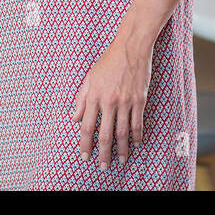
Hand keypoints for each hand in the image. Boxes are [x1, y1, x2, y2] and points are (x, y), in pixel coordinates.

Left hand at [72, 37, 152, 169]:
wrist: (131, 47)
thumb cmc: (109, 60)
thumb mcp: (90, 77)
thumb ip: (81, 98)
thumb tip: (75, 118)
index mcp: (94, 95)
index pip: (87, 126)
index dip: (85, 144)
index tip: (85, 156)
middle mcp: (109, 101)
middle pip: (105, 134)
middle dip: (103, 153)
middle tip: (103, 167)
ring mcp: (126, 102)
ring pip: (123, 133)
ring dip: (121, 150)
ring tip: (120, 161)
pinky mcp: (140, 100)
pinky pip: (137, 123)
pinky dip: (137, 136)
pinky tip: (136, 144)